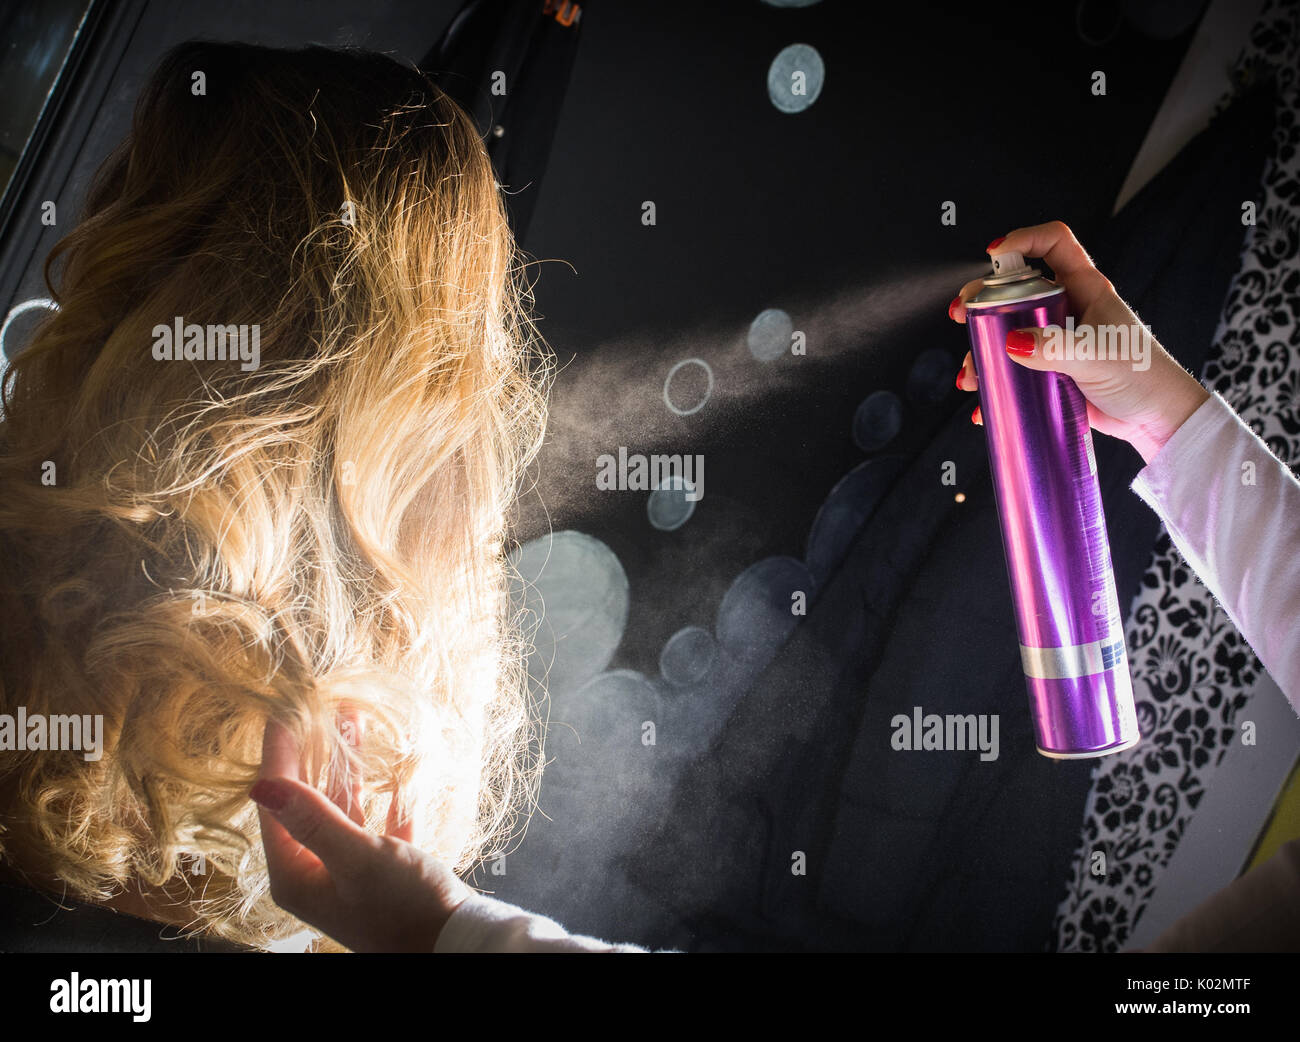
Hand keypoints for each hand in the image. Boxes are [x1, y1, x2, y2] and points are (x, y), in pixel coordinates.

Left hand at [250, 716, 471, 951]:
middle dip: (315, 752)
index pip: (278, 802)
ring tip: (354, 720)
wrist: (453, 945)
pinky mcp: (386, 872)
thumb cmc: (401, 907)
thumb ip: (312, 818)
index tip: (282, 711)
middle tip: (316, 706)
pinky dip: (385, 798)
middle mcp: (318, 872)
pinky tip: (395, 777)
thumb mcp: (357, 856)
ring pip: (344, 807)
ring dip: (350, 766)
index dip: (280, 754)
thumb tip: (261, 785)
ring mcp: (351, 872)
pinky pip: (379, 824)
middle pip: (308, 800)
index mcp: (297, 874)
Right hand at [948, 220, 1208, 462]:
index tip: (994, 254)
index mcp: (1085, 289)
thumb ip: (1055, 347)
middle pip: (1015, 291)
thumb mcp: (1099, 355)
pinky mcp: (1050, 373)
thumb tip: (1011, 342)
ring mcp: (1057, 342)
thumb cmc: (1144, 377)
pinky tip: (985, 404)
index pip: (1054, 244)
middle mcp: (1067, 310)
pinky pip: (1013, 372)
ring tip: (972, 374)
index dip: (1023, 240)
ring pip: (1007, 334)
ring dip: (982, 352)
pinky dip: (995, 387)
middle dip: (983, 301)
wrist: (1157, 419)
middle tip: (963, 314)